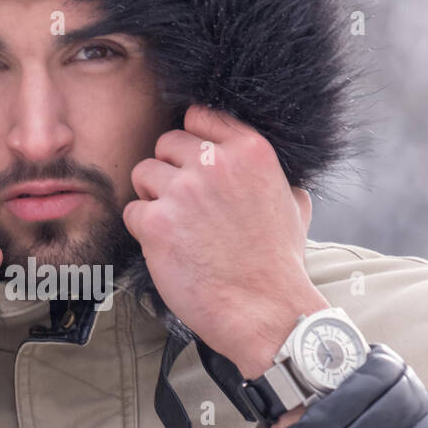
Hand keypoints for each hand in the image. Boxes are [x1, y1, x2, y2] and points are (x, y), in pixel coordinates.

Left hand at [122, 105, 328, 377]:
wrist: (265, 311)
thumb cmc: (278, 264)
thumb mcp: (294, 205)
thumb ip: (277, 178)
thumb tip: (273, 173)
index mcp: (250, 151)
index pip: (199, 116)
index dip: (191, 139)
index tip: (191, 161)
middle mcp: (215, 164)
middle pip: (166, 143)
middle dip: (169, 170)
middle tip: (181, 202)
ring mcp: (183, 192)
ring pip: (143, 174)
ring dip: (153, 198)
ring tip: (175, 226)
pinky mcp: (157, 224)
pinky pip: (132, 211)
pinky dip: (143, 229)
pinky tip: (166, 246)